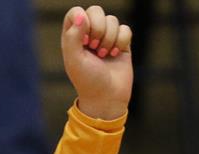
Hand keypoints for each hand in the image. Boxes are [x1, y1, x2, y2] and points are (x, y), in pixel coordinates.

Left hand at [62, 5, 132, 120]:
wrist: (107, 98)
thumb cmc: (87, 80)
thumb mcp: (74, 60)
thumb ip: (73, 36)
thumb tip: (81, 14)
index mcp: (73, 36)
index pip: (75, 12)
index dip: (82, 21)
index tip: (83, 39)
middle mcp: (88, 34)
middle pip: (96, 10)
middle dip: (98, 28)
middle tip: (94, 47)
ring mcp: (106, 37)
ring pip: (112, 20)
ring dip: (109, 39)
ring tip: (103, 55)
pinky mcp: (122, 43)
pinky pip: (125, 29)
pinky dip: (122, 41)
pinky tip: (115, 55)